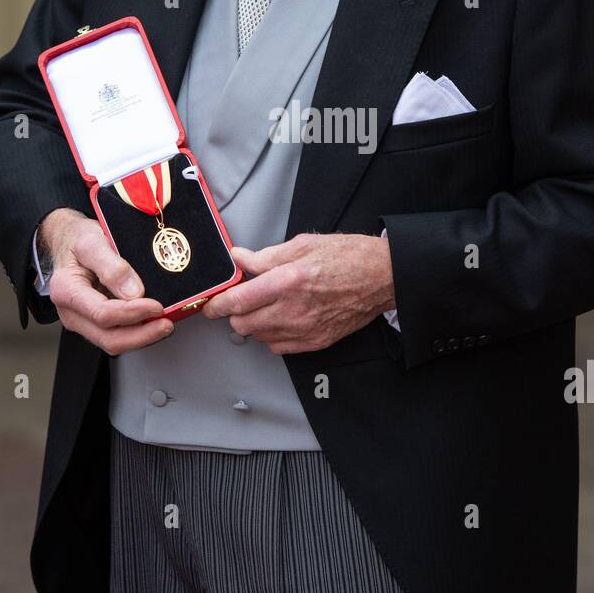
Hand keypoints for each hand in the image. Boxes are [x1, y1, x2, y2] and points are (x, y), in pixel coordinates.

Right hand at [39, 207, 173, 354]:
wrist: (70, 241)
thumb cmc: (77, 240)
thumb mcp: (91, 241)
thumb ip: (110, 265)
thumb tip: (133, 291)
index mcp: (66, 291)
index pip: (102, 313)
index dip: (132, 313)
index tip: (156, 306)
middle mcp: (72, 312)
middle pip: (109, 338)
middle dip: (142, 335)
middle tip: (166, 324)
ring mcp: (83, 321)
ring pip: (114, 342)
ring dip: (142, 337)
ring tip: (165, 324)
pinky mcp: (95, 323)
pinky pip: (117, 335)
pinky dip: (138, 332)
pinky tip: (153, 322)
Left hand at [201, 232, 395, 353]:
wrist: (382, 278)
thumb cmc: (348, 257)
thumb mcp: (303, 245)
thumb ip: (265, 256)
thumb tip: (239, 258)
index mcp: (288, 280)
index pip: (238, 301)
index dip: (218, 304)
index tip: (211, 304)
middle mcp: (294, 310)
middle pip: (243, 325)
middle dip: (235, 314)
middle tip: (241, 300)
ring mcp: (305, 330)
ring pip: (258, 338)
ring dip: (254, 324)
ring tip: (266, 306)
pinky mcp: (315, 342)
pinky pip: (278, 347)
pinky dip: (272, 335)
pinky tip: (281, 319)